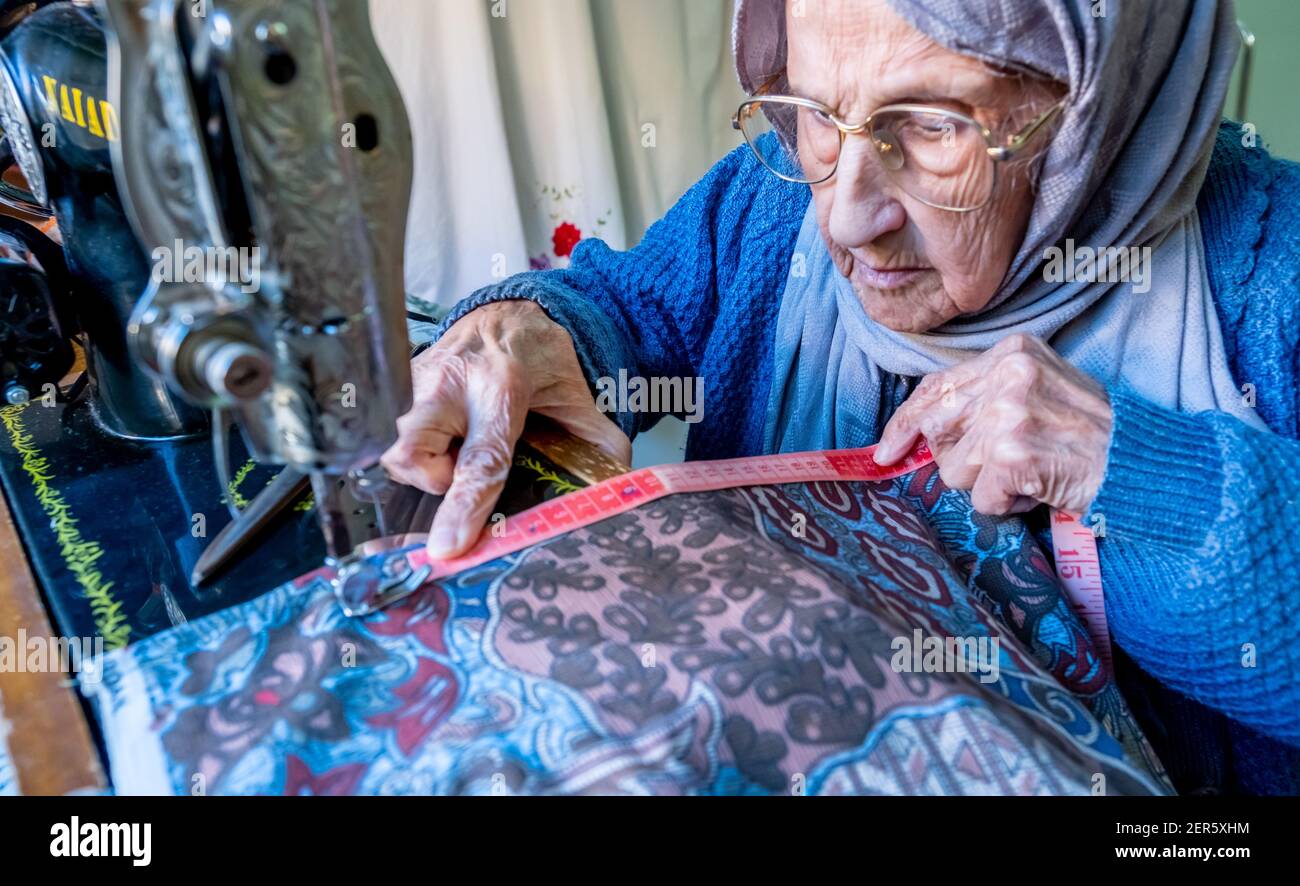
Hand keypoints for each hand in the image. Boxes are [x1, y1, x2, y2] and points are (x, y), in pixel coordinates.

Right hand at [381, 300, 630, 557]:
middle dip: (429, 481)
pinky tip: (451, 436)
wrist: (508, 310)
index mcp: (502, 387)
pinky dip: (423, 448)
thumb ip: (595, 440)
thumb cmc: (540, 354)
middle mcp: (451, 382)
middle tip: (460, 474)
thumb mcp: (577, 394)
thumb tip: (614, 486)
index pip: (481, 459)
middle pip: (411, 452)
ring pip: (399, 446)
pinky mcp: (401, 384)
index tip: (448, 546)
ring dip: (430, 464)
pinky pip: (397, 433)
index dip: (464, 506)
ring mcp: (419, 381)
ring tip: (463, 449)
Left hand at [874, 334, 1111, 515]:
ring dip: (986, 484)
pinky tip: (1036, 491)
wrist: (1142, 461)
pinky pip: (980, 497)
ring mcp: (1007, 413)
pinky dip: (1005, 504)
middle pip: (936, 426)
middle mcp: (1006, 375)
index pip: (937, 385)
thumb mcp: (1040, 389)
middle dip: (950, 457)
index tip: (887, 448)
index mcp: (1011, 352)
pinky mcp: (1012, 454)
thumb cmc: (1091, 433)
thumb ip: (987, 396)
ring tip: (1029, 473)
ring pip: (954, 468)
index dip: (907, 420)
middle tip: (986, 468)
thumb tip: (924, 428)